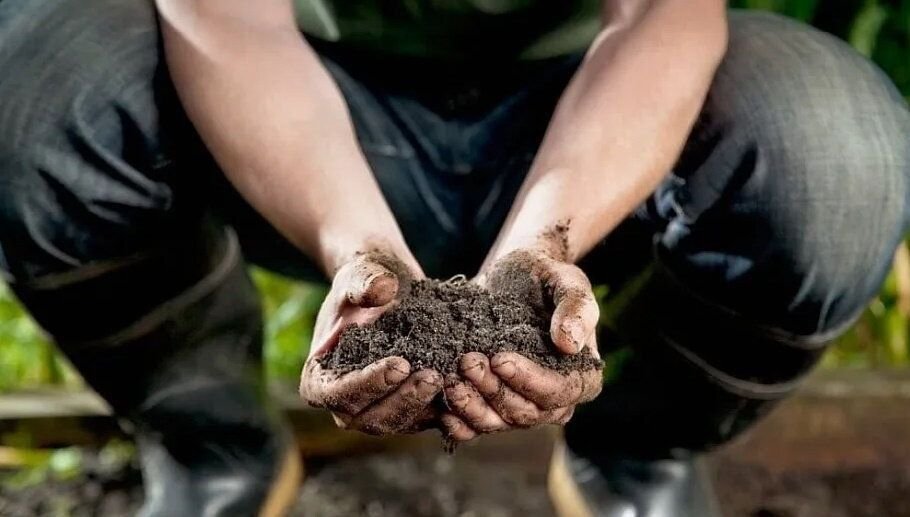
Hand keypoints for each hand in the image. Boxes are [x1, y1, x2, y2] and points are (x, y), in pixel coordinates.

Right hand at [299, 250, 442, 434]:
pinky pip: (425, 418)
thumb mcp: (362, 272)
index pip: (338, 394)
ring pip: (401, 422)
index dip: (367, 384)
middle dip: (403, 400)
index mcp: (319, 379)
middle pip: (370, 418)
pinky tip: (466, 387)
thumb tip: (382, 290)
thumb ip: (365, 281)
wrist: (391, 285)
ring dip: (426, 406)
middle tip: (432, 376)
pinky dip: (445, 407)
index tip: (399, 364)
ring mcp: (378, 409)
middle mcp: (346, 403)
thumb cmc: (367, 278)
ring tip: (452, 379)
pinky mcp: (409, 408)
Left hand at [441, 249, 602, 441]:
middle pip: (526, 412)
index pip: (558, 392)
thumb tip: (569, 344)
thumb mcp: (567, 280)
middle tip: (467, 361)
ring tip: (451, 379)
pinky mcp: (492, 404)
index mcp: (582, 377)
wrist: (513, 274)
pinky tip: (442, 410)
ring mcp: (522, 405)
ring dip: (472, 406)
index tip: (499, 358)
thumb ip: (577, 308)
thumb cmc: (546, 276)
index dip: (529, 380)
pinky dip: (460, 423)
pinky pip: (477, 426)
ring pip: (498, 422)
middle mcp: (554, 400)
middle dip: (494, 390)